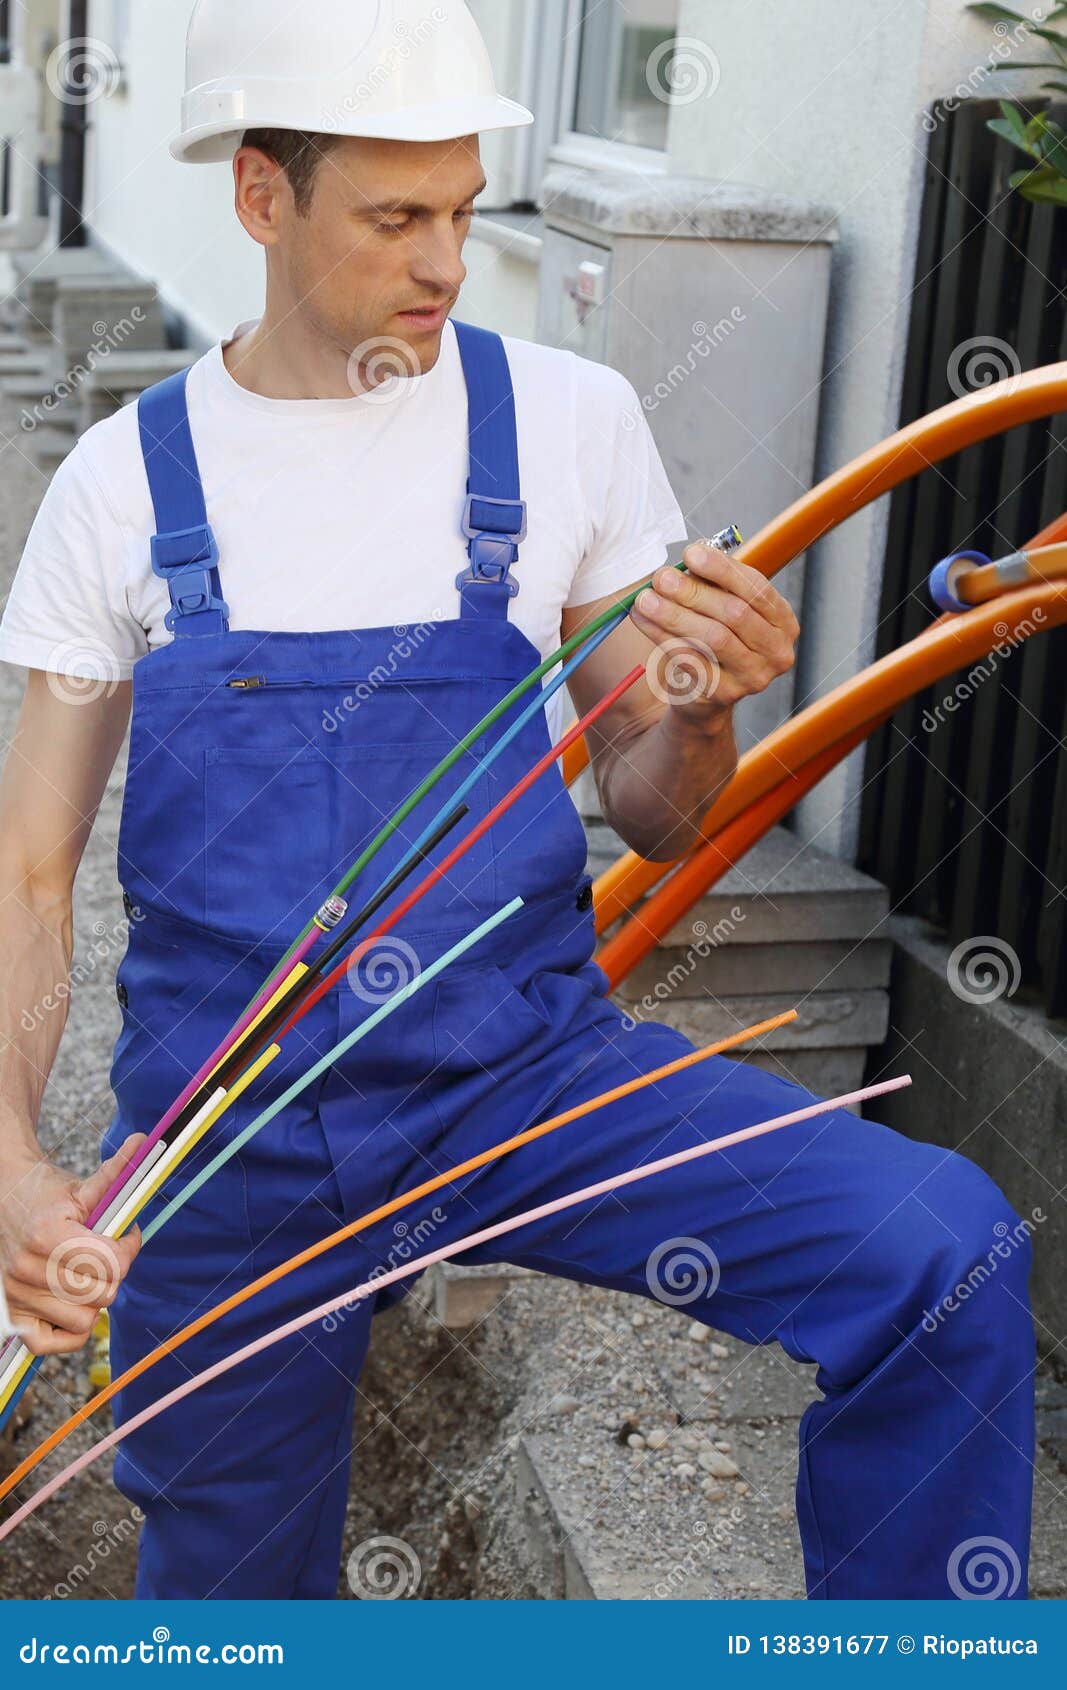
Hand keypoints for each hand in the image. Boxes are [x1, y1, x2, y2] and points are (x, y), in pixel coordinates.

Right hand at [0, 1135, 144, 1355]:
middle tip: (107, 1254)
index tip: (125, 1234)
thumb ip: (116, 1172)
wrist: (4, 1201)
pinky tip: (74, 1304)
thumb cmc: (47, 1194)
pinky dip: (69, 1331)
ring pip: (84, 1321)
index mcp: (47, 1234)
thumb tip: (146, 1141)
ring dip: (94, 1300)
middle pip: (103, 1295)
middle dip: (114, 1273)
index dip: (128, 1249)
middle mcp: (27, 1268)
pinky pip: (50, 1344)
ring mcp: (17, 1294)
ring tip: (88, 1275)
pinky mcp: (12, 1314)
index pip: (112, 1264)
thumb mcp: (81, 1186)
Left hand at [630, 538, 799, 719]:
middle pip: (735, 613)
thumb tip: (690, 557)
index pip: (756, 589)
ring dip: (674, 614)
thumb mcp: (724, 607)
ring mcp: (753, 676)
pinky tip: (643, 620)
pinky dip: (663, 636)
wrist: (709, 693)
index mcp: (783, 622)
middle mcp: (776, 651)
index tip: (690, 554)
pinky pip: (691, 660)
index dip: (722, 569)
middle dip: (694, 592)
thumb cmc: (718, 638)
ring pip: (712, 638)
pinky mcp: (724, 694)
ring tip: (646, 599)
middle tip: (662, 577)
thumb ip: (715, 583)